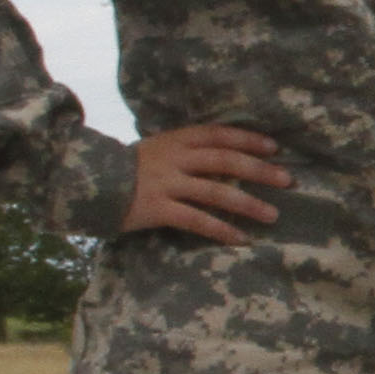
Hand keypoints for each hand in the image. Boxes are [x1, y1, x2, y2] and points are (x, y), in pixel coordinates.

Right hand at [123, 123, 287, 243]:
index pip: (219, 134)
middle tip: (288, 180)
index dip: (248, 139)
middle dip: (259, 170)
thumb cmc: (128, 168)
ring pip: (216, 192)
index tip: (274, 147)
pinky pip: (197, 220)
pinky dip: (222, 229)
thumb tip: (226, 157)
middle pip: (225, 161)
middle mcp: (174, 159)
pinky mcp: (158, 209)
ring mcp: (166, 184)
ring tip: (273, 215)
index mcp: (175, 140)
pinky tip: (242, 239)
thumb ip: (187, 151)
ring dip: (248, 204)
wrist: (86, 181)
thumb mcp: (157, 149)